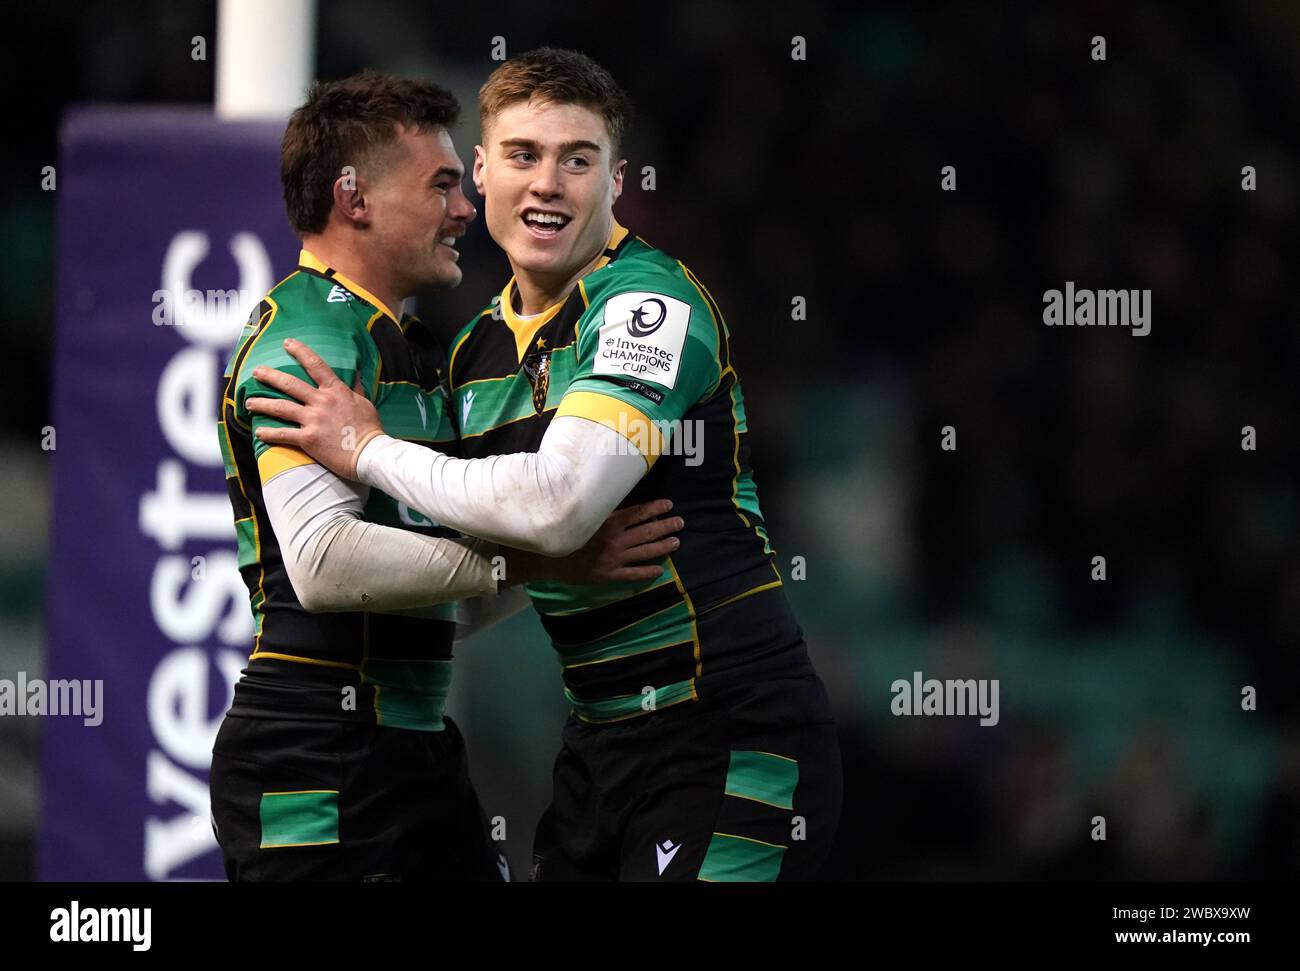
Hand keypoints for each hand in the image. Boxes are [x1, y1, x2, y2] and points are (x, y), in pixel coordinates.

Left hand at [246, 337, 383, 479]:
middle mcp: (321, 402)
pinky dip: (269, 433)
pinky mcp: (308, 439)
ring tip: (249, 403)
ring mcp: (313, 420)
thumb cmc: (370, 429)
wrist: (370, 454)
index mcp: (336, 391)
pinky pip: (283, 434)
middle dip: (270, 376)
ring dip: (262, 404)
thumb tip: (356, 371)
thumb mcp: (365, 403)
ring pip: (281, 408)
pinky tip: (258, 432)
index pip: (316, 365)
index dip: (300, 352)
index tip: (287, 343)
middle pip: (290, 384)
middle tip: (256, 372)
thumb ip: (356, 387)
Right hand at [506, 499, 682, 585]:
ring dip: (662, 546)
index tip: (668, 504)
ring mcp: (614, 558)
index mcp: (609, 521)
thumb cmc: (565, 532)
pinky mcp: (609, 574)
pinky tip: (659, 570)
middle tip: (680, 523)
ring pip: (644, 552)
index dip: (655, 508)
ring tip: (676, 542)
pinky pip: (632, 573)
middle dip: (665, 526)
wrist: (548, 557)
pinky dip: (647, 572)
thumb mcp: (584, 515)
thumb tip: (615, 495)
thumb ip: (601, 508)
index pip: (638, 513)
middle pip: (646, 531)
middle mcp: (615, 539)